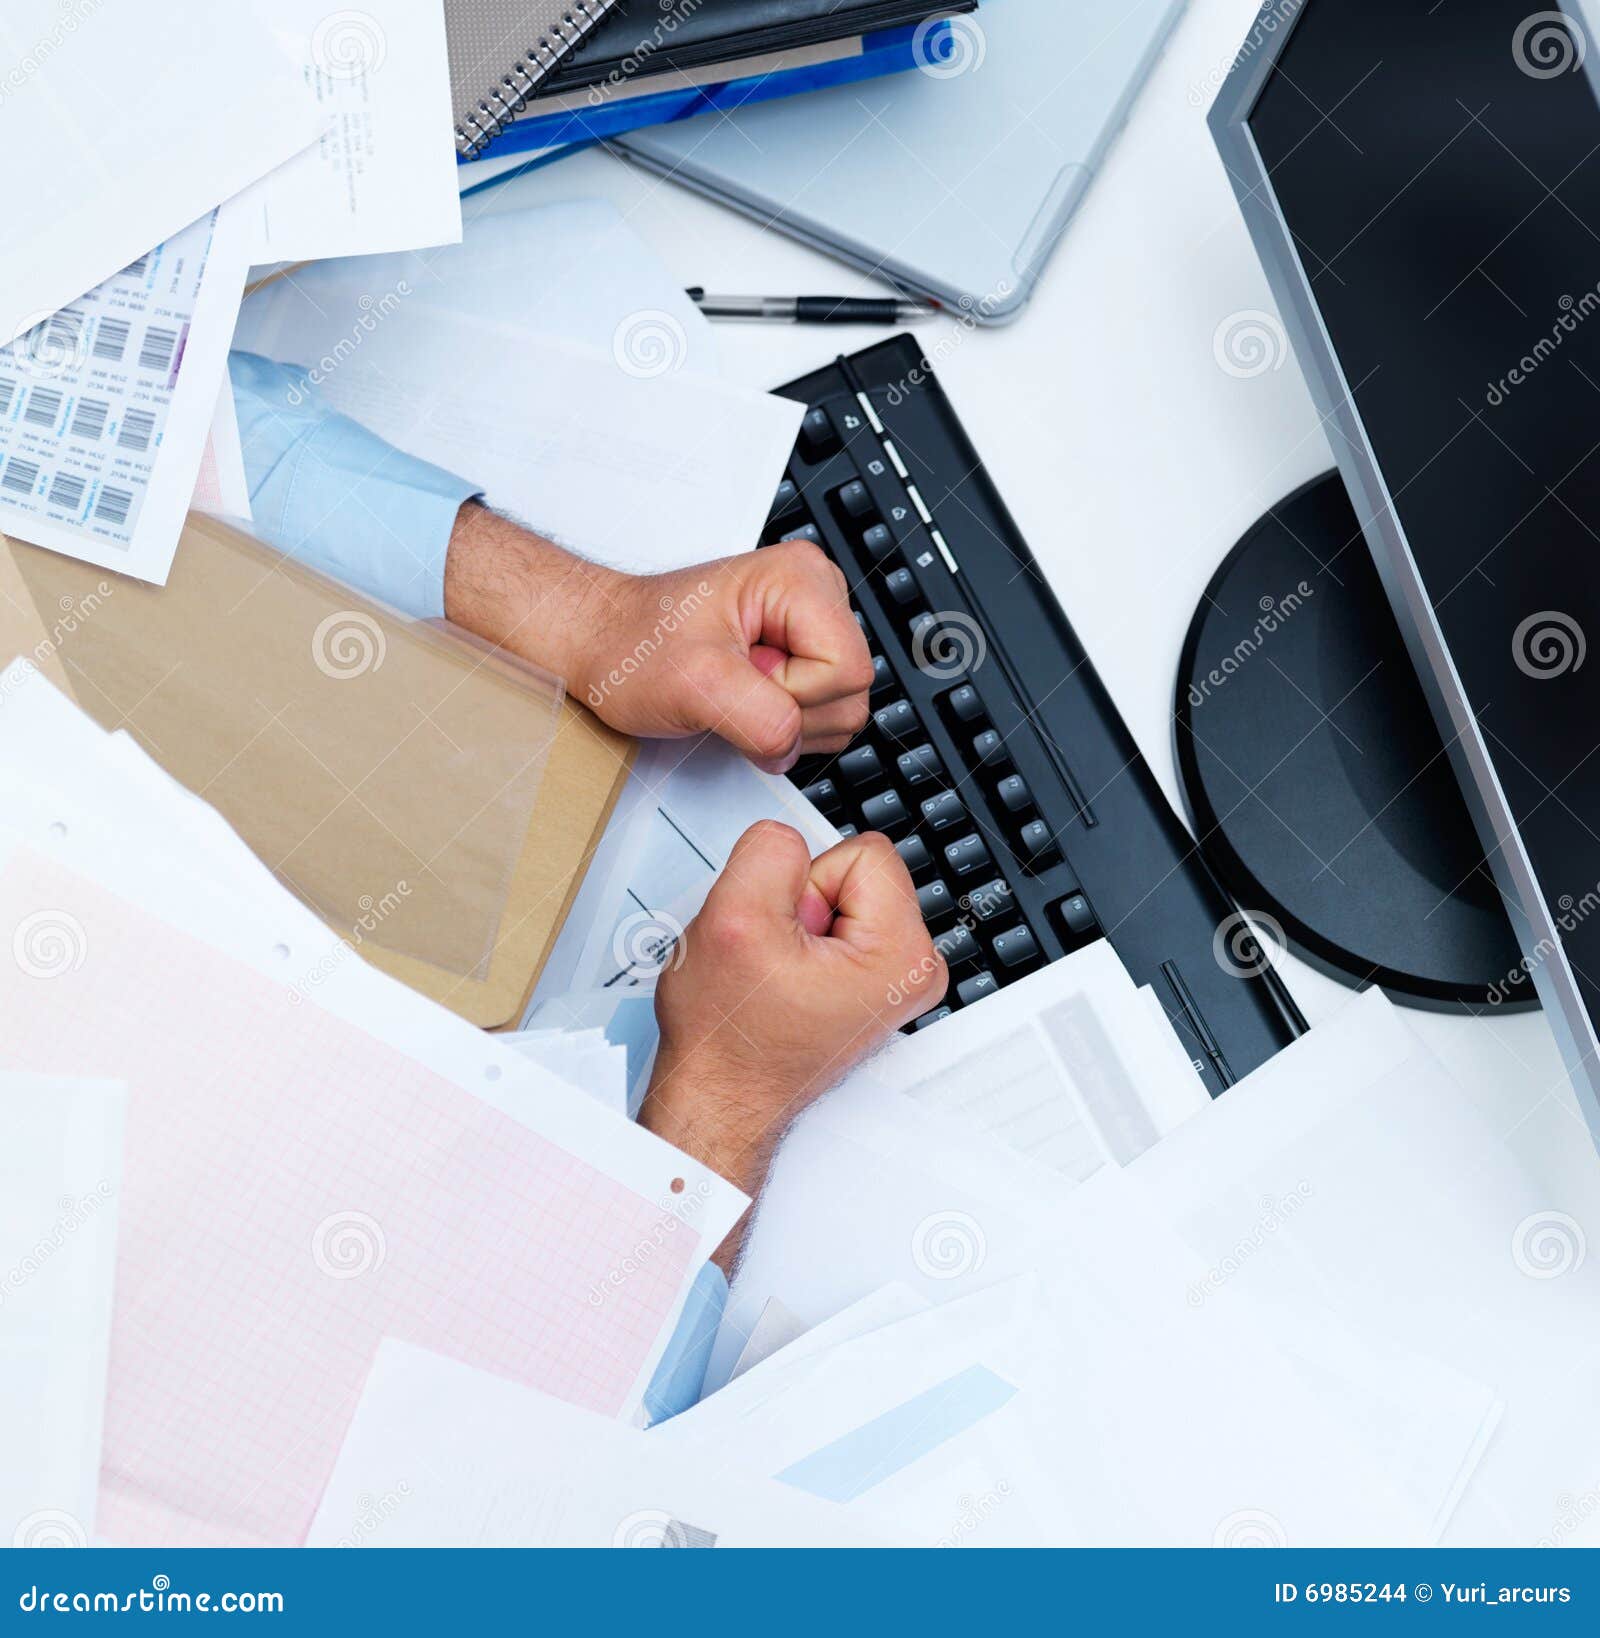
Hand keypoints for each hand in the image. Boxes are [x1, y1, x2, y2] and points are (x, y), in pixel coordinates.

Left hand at [442, 504, 872, 773]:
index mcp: (802, 580)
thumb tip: (792, 743)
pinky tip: (743, 698)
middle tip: (732, 687)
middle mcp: (817, 595)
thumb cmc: (631, 646)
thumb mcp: (693, 683)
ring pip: (841, 709)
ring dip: (785, 723)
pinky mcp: (801, 658)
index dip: (795, 695)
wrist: (604, 645)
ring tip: (734, 690)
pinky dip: (782, 725)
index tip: (742, 680)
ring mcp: (811, 627)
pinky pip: (822, 715)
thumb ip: (758, 715)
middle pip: (852, 692)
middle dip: (789, 712)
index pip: (848, 670)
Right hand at [641, 822, 944, 1270]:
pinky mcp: (869, 984)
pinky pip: (833, 924)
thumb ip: (771, 850)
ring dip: (795, 925)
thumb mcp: (733, 915)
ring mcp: (893, 979)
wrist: (718, 1099)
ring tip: (774, 974)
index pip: (862, 850)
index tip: (786, 935)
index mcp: (903, 954)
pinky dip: (798, 945)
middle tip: (774, 959)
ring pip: (837, 895)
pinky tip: (779, 983)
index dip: (807, 883)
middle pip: (854, 871)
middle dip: (802, 903)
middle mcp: (913, 969)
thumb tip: (790, 836)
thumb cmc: (729, 1040)